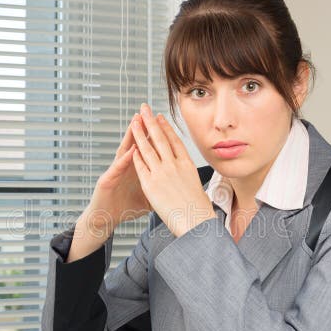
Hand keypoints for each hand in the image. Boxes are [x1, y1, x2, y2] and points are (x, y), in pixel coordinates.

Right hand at [82, 113, 151, 235]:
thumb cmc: (125, 208)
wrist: (105, 220)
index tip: (163, 122)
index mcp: (137, 170)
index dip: (154, 136)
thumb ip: (160, 189)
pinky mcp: (106, 181)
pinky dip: (124, 160)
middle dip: (142, 128)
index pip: (147, 149)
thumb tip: (177, 188)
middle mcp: (126, 167)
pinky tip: (130, 151)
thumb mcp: (148, 198)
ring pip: (124, 151)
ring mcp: (116, 173)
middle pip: (136, 144)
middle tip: (149, 112)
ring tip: (136, 122)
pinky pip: (117, 169)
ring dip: (130, 136)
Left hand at [131, 103, 215, 236]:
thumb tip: (188, 176)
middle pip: (160, 138)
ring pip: (148, 148)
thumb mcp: (197, 187)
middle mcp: (175, 165)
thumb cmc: (199, 210)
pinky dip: (135, 154)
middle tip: (145, 109)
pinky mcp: (151, 184)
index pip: (175, 141)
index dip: (166, 128)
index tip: (161, 118)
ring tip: (134, 121)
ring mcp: (162, 173)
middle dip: (151, 121)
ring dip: (140, 133)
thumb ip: (189, 177)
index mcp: (187, 165)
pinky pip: (140, 165)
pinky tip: (130, 146)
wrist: (196, 222)